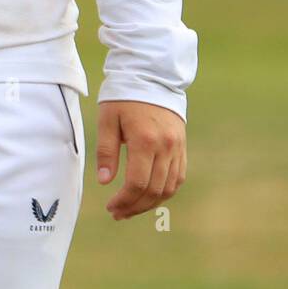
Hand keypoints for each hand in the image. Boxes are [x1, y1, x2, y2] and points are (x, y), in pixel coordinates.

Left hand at [96, 100, 186, 219]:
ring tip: (131, 208)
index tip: (111, 207)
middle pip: (154, 190)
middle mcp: (165, 146)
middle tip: (118, 213)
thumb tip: (105, 182)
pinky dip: (165, 191)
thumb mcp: (108, 119)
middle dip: (135, 207)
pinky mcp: (182, 146)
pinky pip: (178, 177)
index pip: (137, 183)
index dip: (124, 200)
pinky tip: (150, 195)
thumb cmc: (124, 96)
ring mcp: (177, 147)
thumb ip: (106, 151)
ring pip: (168, 188)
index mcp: (145, 140)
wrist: (151, 75)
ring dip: (150, 203)